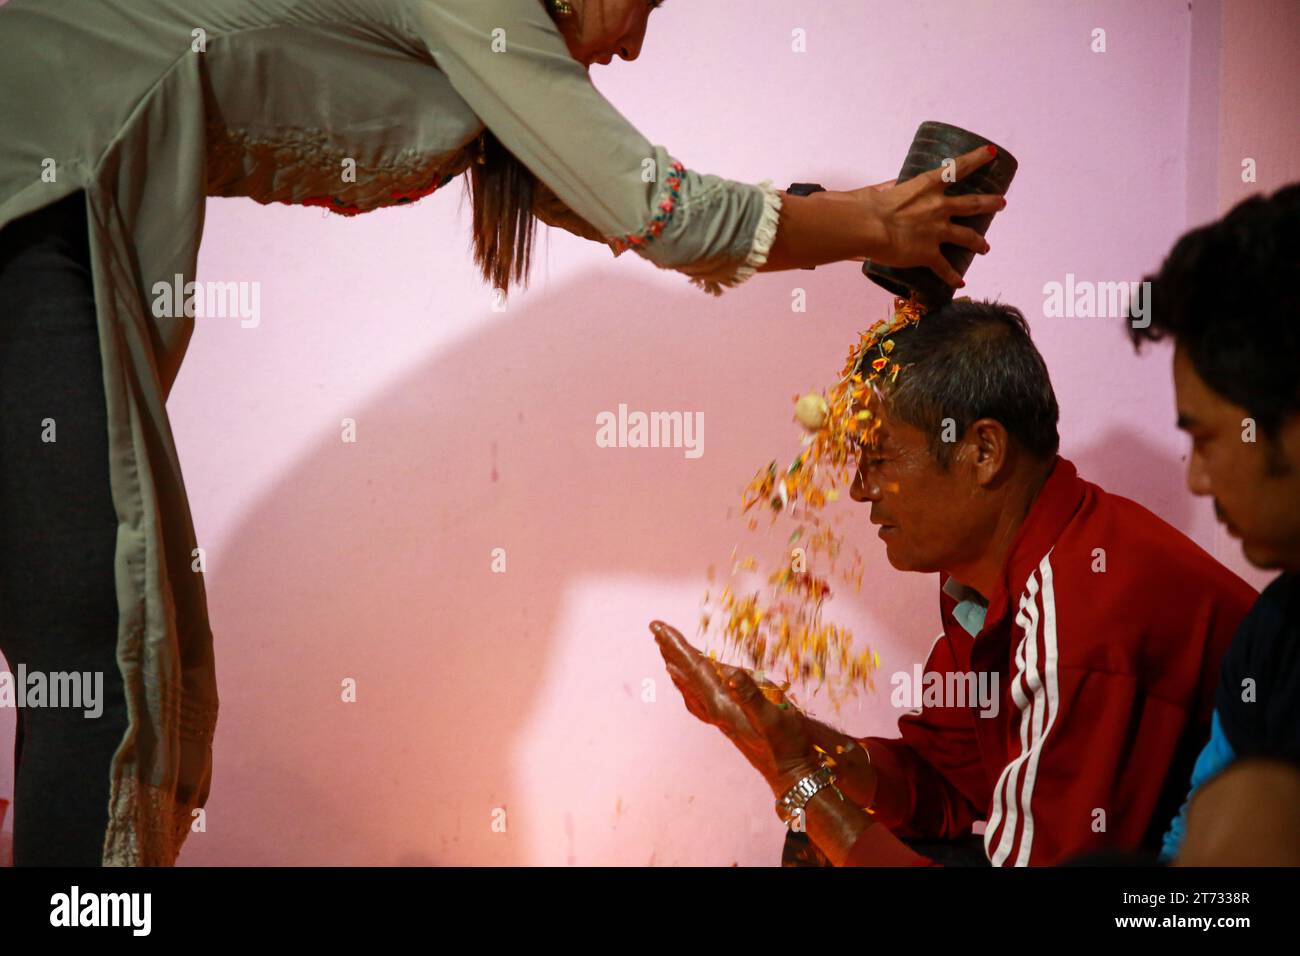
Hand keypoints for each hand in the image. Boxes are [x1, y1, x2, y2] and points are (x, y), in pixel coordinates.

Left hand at [650, 620, 816, 793]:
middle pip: (686, 674)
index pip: (694, 667)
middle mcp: (715, 710)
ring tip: (666, 651)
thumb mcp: (773, 716)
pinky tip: (690, 685)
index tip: (657, 626)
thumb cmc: (786, 745)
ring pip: (690, 686)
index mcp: (722, 703)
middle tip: (654, 628)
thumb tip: (730, 673)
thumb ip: (751, 695)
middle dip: (670, 650)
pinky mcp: (727, 722)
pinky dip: (689, 685)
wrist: (790, 774)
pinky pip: (699, 698)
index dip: (676, 645)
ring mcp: (719, 717)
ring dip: (677, 665)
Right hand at [852, 145, 1006, 286]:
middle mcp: (939, 206)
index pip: (958, 167)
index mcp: (927, 185)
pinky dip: (952, 276)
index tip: (992, 152)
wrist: (867, 227)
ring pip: (967, 236)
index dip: (977, 158)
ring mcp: (937, 231)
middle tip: (1001, 203)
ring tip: (985, 247)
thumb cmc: (867, 205)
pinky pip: (945, 268)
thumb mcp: (881, 190)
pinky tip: (960, 282)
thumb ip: (890, 189)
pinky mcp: (929, 253)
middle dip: (990, 203)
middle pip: (973, 204)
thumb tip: (889, 189)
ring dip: (979, 242)